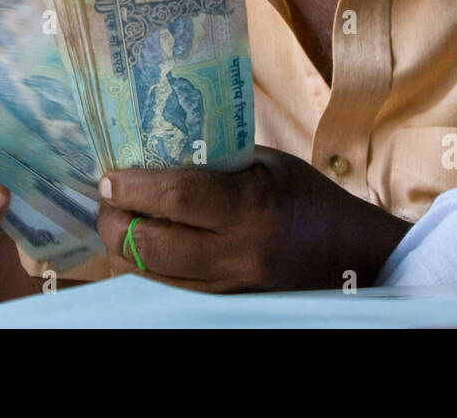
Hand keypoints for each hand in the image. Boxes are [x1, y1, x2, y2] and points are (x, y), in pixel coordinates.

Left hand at [97, 145, 410, 291]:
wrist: (350, 254)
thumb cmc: (304, 197)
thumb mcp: (264, 164)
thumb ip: (211, 162)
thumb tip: (152, 151)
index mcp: (251, 207)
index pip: (175, 197)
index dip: (132, 187)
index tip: (108, 177)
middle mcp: (238, 254)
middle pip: (149, 246)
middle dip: (113, 222)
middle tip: (106, 199)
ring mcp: (230, 287)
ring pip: (150, 275)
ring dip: (123, 247)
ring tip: (119, 219)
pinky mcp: (225, 305)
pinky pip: (169, 290)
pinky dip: (147, 267)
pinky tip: (142, 244)